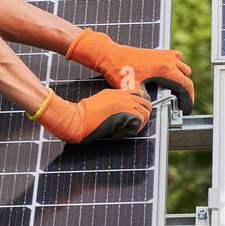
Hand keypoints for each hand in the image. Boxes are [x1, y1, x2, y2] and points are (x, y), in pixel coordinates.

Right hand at [33, 87, 152, 143]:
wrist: (77, 119)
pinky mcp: (125, 113)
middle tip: (137, 124)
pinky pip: (139, 121)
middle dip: (144, 114)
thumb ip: (112, 105)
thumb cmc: (82, 115)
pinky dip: (135, 129)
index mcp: (116, 93)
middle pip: (146, 102)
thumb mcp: (99, 103)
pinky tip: (125, 132)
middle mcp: (122, 96)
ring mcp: (125, 104)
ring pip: (145, 112)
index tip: (138, 114)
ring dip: (141, 123)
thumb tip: (121, 116)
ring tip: (130, 130)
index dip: (140, 106)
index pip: (138, 95)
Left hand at [65, 28, 193, 112]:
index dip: (189, 100)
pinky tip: (168, 75)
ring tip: (174, 91)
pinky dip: (177, 66)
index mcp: (164, 69)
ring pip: (183, 67)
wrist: (110, 54)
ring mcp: (164, 54)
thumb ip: (144, 100)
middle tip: (179, 103)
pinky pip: (176, 58)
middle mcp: (167, 60)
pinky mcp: (158, 52)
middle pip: (186, 77)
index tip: (186, 109)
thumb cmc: (119, 70)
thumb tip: (152, 108)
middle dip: (185, 91)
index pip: (186, 85)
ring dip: (182, 78)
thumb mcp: (132, 89)